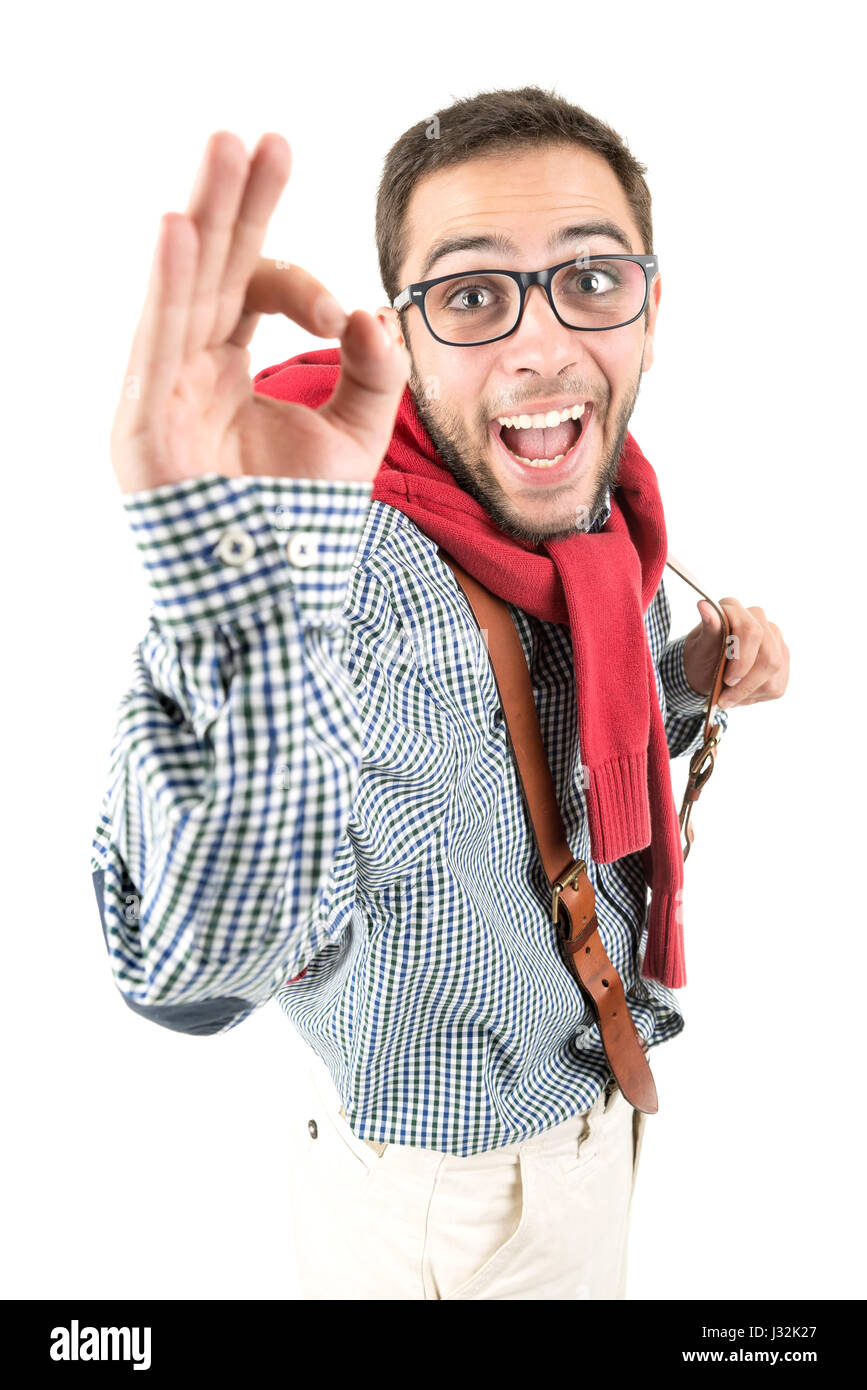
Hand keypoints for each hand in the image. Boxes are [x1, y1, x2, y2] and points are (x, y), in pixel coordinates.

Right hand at [110, 131, 408, 494]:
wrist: (266, 595)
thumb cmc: (295, 521)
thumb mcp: (353, 438)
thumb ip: (372, 373)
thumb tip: (375, 311)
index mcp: (227, 362)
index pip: (257, 288)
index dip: (302, 285)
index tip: (342, 318)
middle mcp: (189, 365)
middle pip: (212, 265)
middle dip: (238, 200)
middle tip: (264, 138)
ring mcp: (161, 390)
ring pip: (181, 287)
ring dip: (203, 217)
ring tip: (223, 150)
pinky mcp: (142, 422)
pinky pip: (155, 342)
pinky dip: (167, 285)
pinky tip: (179, 229)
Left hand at [682, 598, 789, 709]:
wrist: (706, 674)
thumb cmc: (700, 659)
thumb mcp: (699, 648)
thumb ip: (708, 628)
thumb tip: (704, 605)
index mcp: (735, 609)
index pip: (751, 631)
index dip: (742, 660)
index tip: (727, 680)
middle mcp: (759, 620)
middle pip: (768, 655)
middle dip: (747, 682)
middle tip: (725, 697)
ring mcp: (774, 638)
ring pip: (774, 669)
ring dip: (749, 690)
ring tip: (728, 698)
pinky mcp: (783, 658)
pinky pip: (776, 683)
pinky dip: (755, 695)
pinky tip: (739, 694)